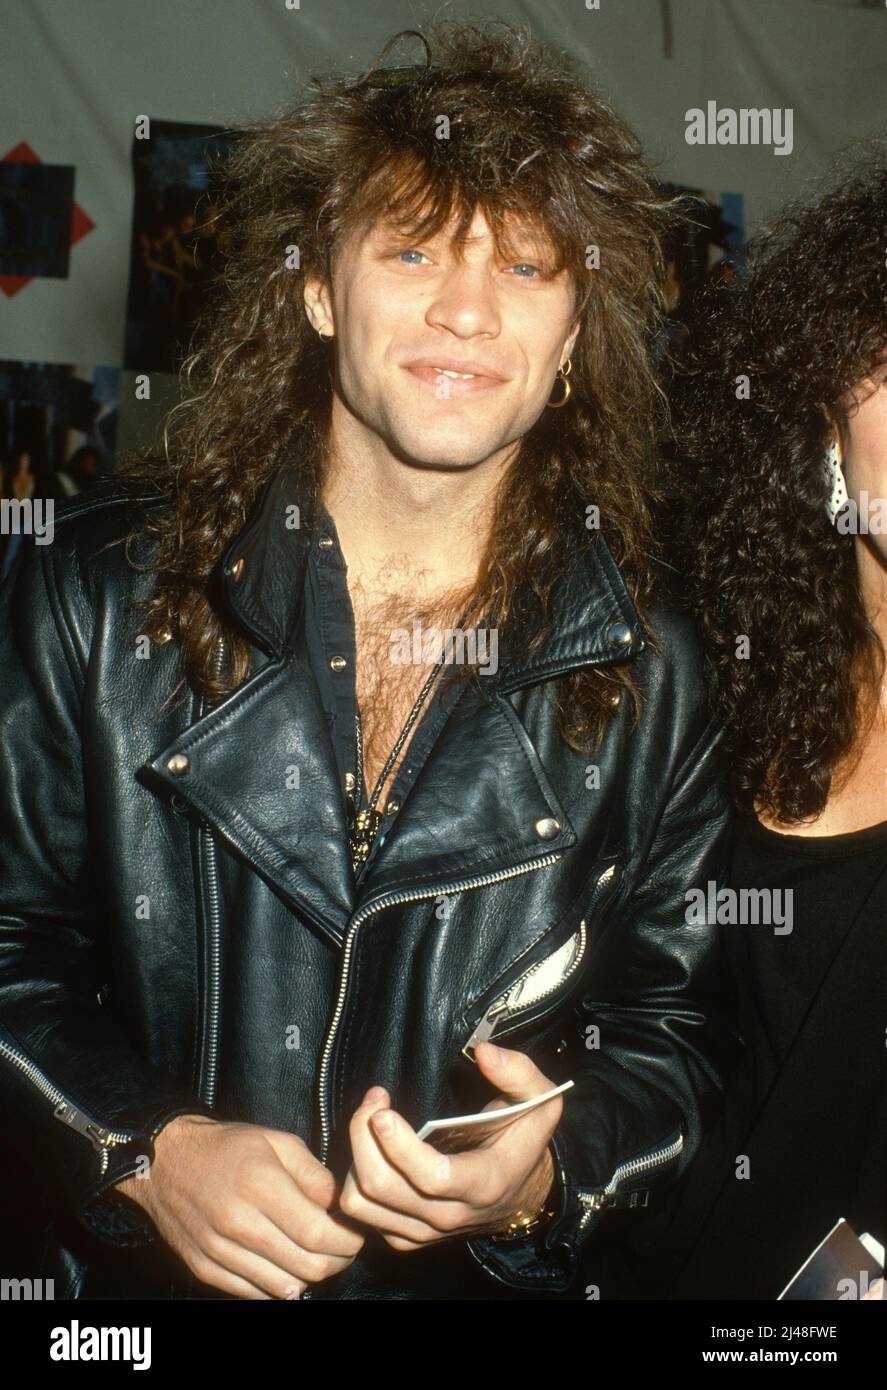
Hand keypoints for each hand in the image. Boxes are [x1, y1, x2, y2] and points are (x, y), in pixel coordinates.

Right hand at [113, 1113, 363, 1298]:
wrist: (164, 1161)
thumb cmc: (225, 1147)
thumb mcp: (276, 1141)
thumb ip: (313, 1174)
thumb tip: (339, 1205)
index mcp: (260, 1184)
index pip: (318, 1233)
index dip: (347, 1241)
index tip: (355, 1235)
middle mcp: (238, 1222)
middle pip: (307, 1266)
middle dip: (337, 1262)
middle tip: (344, 1249)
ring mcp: (219, 1251)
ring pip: (284, 1287)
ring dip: (309, 1277)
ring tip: (315, 1256)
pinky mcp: (204, 1269)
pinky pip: (254, 1294)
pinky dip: (278, 1286)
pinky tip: (284, 1265)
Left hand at [338, 1042, 561, 1249]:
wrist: (521, 1194)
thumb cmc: (523, 1141)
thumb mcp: (540, 1102)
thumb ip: (518, 1072)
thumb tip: (484, 1052)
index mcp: (483, 1183)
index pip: (432, 1177)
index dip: (400, 1146)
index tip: (383, 1111)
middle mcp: (450, 1214)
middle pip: (382, 1186)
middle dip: (364, 1135)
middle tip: (374, 1100)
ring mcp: (424, 1230)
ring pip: (362, 1203)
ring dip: (355, 1154)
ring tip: (369, 1120)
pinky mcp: (404, 1235)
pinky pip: (361, 1213)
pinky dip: (354, 1178)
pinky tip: (370, 1149)